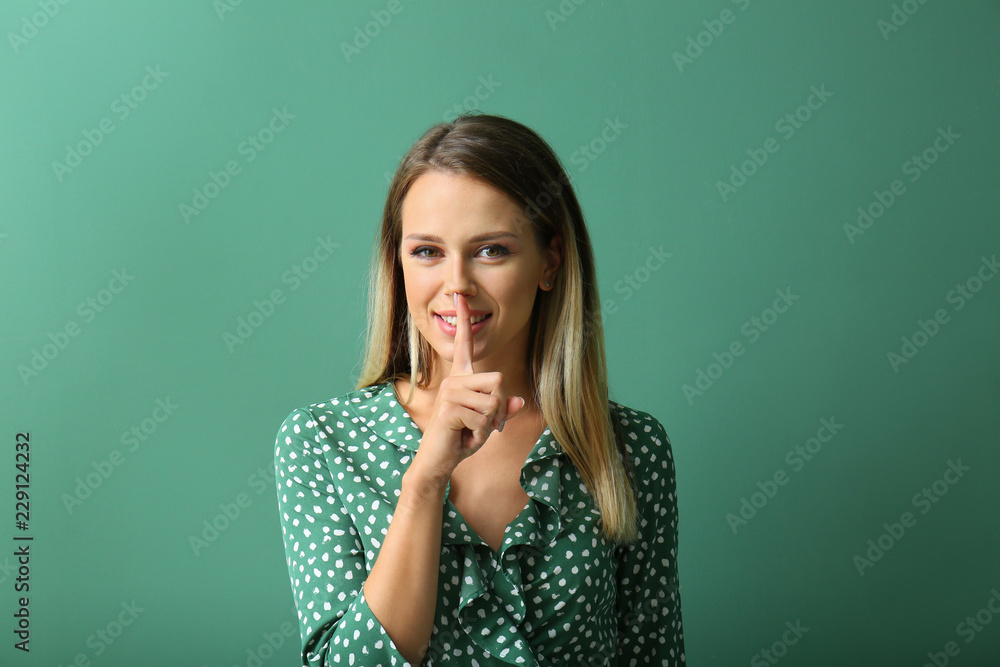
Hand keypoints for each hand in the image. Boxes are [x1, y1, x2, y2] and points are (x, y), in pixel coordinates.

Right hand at [409, 293, 525, 486]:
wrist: (437, 461)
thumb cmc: (460, 439)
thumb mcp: (486, 423)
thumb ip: (501, 410)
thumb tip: (519, 401)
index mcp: (462, 378)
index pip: (465, 345)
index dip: (464, 320)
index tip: (460, 296)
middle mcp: (455, 380)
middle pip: (499, 380)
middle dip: (499, 409)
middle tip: (482, 425)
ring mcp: (450, 391)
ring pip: (494, 401)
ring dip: (489, 424)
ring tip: (470, 431)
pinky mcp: (450, 407)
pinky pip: (484, 416)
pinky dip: (481, 433)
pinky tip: (464, 436)